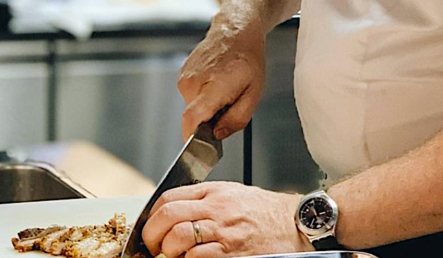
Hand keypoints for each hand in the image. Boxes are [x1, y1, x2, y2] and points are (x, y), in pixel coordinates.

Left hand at [142, 181, 309, 257]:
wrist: (292, 222)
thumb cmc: (263, 211)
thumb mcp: (232, 194)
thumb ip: (204, 198)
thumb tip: (175, 212)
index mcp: (213, 191)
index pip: (169, 197)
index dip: (153, 215)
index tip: (151, 227)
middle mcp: (215, 207)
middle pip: (168, 216)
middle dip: (152, 234)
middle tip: (152, 246)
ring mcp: (222, 231)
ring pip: (178, 237)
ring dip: (168, 251)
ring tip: (172, 255)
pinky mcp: (229, 252)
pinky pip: (196, 257)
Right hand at [178, 24, 265, 139]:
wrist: (236, 29)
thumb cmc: (248, 58)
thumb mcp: (254, 92)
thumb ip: (236, 119)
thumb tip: (217, 135)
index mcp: (212, 86)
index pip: (191, 120)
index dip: (192, 140)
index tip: (200, 150)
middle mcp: (193, 81)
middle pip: (195, 118)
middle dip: (211, 119)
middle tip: (230, 102)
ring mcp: (185, 76)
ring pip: (193, 107)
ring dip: (208, 106)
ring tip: (225, 87)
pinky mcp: (182, 73)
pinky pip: (192, 96)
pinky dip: (204, 95)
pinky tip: (217, 80)